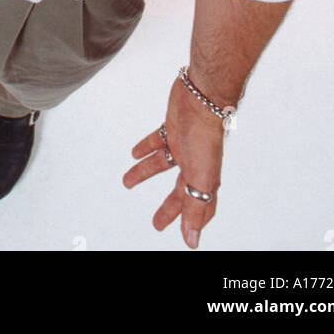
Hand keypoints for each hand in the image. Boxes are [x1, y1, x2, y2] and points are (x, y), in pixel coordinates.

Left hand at [123, 74, 224, 248]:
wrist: (202, 94)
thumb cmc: (205, 132)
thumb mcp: (200, 176)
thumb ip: (195, 207)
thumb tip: (192, 239)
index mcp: (203, 177)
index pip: (200, 207)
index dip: (193, 223)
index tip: (186, 238)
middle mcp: (194, 162)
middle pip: (180, 190)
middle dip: (169, 207)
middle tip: (157, 222)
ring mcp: (184, 144)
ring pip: (162, 164)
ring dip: (145, 174)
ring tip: (128, 181)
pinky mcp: (173, 126)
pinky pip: (157, 140)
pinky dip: (146, 148)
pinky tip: (135, 152)